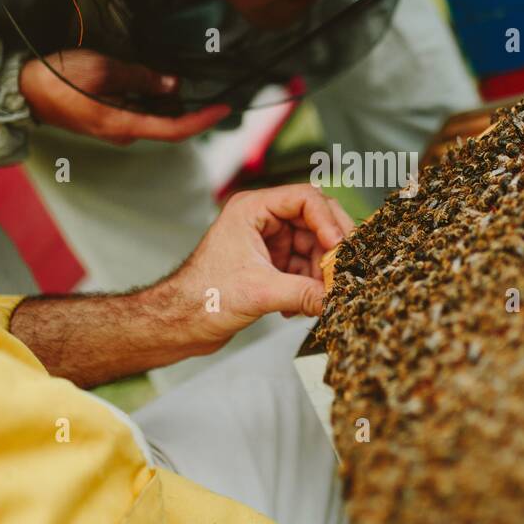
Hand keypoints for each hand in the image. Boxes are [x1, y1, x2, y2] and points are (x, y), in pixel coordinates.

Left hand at [9, 184, 355, 383]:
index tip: (339, 249)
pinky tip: (298, 308)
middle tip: (344, 271)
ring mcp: (266, 243)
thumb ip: (303, 292)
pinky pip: (303, 268)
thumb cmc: (201, 299)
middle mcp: (262, 220)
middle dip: (330, 249)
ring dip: (320, 273)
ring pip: (312, 247)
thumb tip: (338, 297)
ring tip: (319, 297)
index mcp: (252, 209)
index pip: (306, 199)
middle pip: (315, 222)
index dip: (328, 222)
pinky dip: (308, 286)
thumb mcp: (259, 293)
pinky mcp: (269, 265)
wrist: (178, 325)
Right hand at [19, 49, 229, 143]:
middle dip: (183, 103)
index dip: (203, 120)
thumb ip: (142, 79)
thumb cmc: (60, 78)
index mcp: (123, 125)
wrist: (22, 89)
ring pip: (151, 114)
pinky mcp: (105, 119)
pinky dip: (148, 97)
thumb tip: (173, 86)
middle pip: (165, 121)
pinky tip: (146, 78)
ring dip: (163, 98)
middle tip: (194, 80)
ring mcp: (113, 128)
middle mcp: (122, 133)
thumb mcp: (105, 70)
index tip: (225, 108)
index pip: (175, 129)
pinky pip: (135, 110)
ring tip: (165, 74)